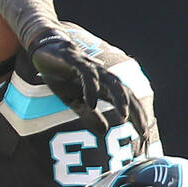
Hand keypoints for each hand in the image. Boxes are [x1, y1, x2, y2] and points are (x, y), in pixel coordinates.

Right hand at [29, 32, 145, 140]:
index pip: (126, 101)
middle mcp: (101, 76)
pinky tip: (92, 104)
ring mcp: (90, 67)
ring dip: (119, 99)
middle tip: (142, 129)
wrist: (44, 51)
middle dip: (135, 110)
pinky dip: (90, 89)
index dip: (137, 117)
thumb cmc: (61, 76)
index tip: (144, 136)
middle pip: (124, 92)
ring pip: (110, 82)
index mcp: (103, 86)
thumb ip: (88, 115)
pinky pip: (86, 75)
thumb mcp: (73, 101)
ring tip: (124, 115)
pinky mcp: (75, 60)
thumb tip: (104, 132)